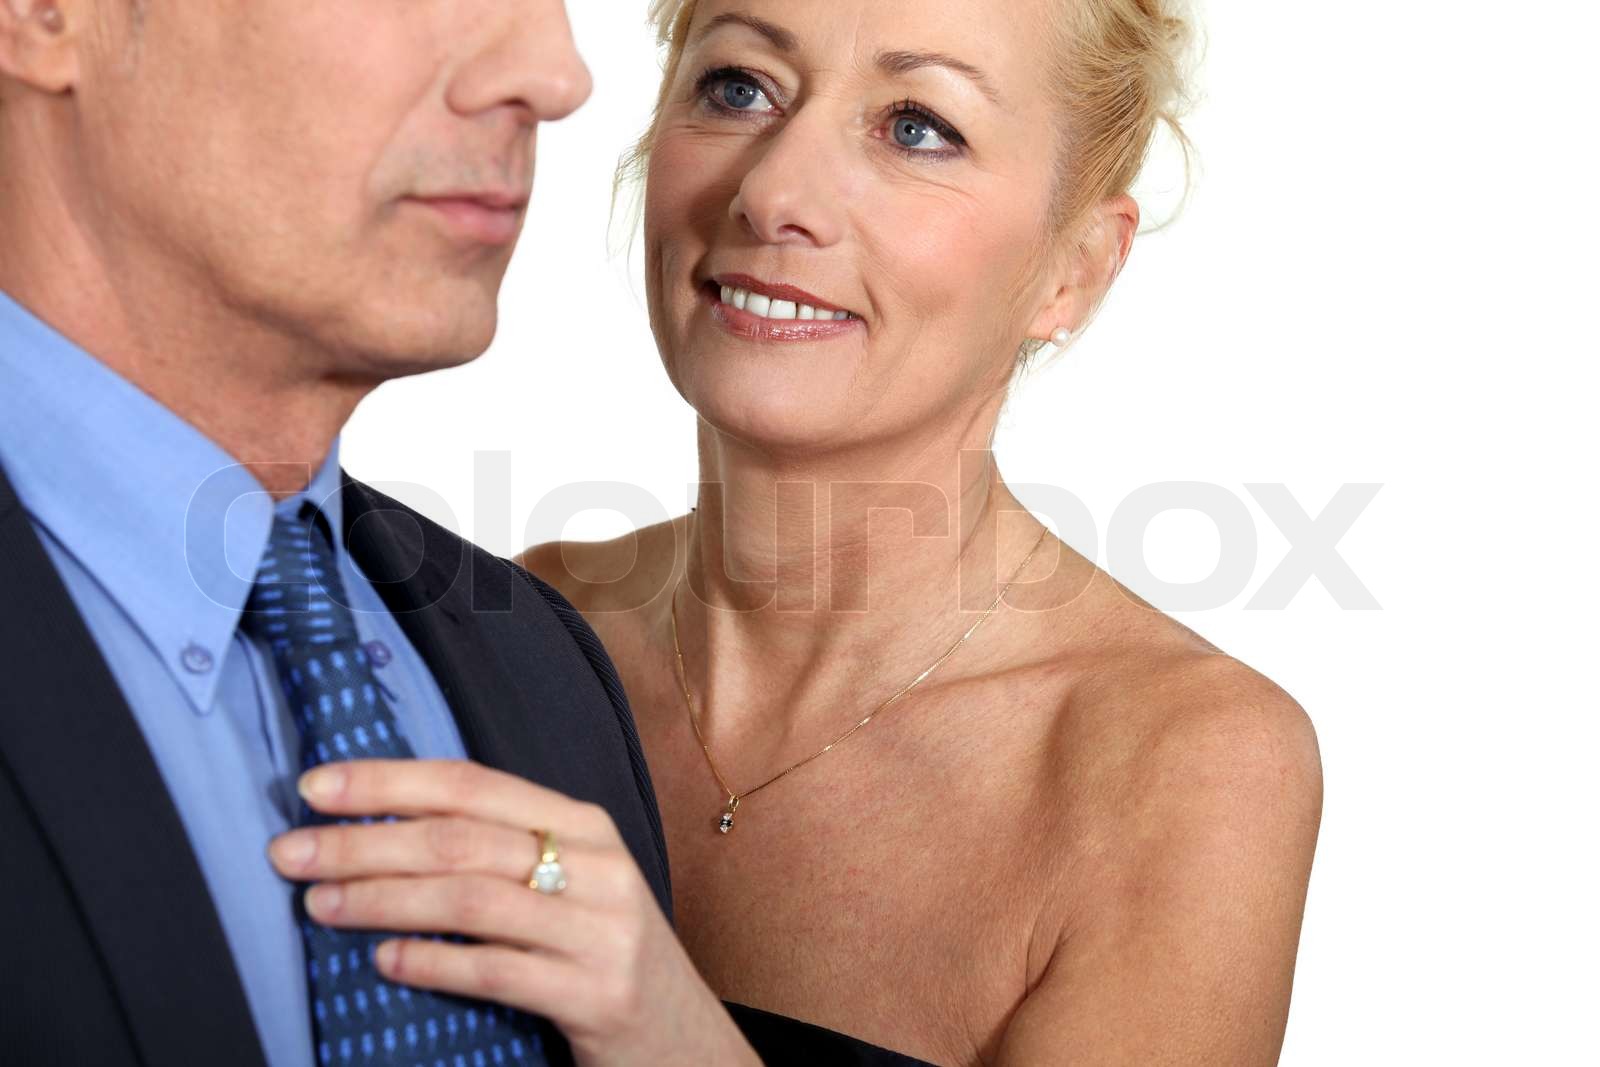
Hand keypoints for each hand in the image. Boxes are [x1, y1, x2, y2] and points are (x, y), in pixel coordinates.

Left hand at [267, 758, 758, 1066]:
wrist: (684, 1040)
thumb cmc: (601, 952)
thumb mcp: (568, 884)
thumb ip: (501, 852)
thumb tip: (382, 828)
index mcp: (583, 824)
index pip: (472, 784)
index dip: (389, 780)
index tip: (315, 788)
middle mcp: (596, 866)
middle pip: (461, 840)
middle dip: (364, 842)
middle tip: (289, 853)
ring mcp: (601, 930)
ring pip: (471, 900)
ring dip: (382, 899)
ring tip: (319, 905)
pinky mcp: (598, 993)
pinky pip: (498, 972)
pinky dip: (433, 963)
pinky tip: (384, 962)